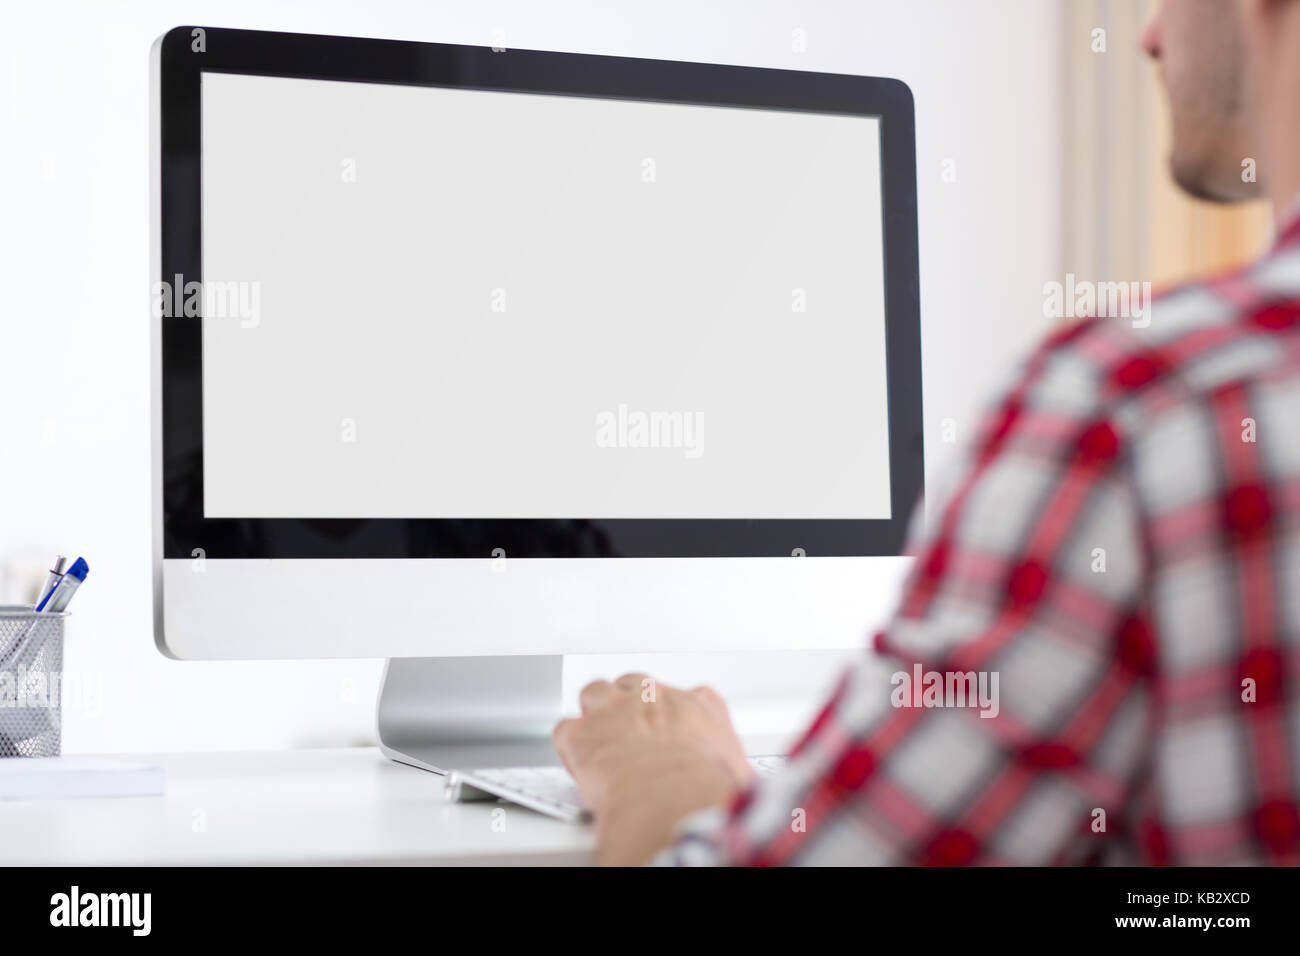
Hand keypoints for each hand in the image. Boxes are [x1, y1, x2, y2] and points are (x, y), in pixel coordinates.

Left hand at [552, 674, 753, 865]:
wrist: (670, 799)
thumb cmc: (705, 791)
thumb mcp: (738, 774)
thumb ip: (733, 769)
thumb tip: (745, 789)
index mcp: (698, 706)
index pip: (690, 696)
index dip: (677, 714)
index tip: (675, 731)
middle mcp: (654, 697)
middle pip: (636, 686)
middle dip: (632, 706)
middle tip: (633, 735)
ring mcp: (615, 709)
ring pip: (596, 693)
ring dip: (596, 712)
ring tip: (600, 738)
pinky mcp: (583, 732)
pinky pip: (567, 729)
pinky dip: (571, 745)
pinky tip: (578, 760)